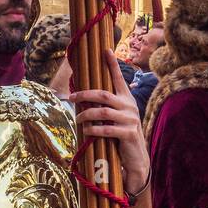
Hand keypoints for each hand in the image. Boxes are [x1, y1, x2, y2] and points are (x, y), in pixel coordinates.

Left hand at [73, 51, 149, 194]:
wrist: (136, 157)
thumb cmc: (122, 134)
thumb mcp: (117, 117)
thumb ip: (107, 106)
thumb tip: (85, 99)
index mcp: (126, 99)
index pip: (118, 78)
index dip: (112, 64)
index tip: (106, 50)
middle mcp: (129, 106)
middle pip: (104, 94)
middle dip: (85, 94)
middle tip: (71, 97)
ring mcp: (130, 119)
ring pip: (103, 112)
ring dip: (86, 115)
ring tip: (76, 118)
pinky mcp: (128, 133)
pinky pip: (107, 129)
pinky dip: (94, 129)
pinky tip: (87, 131)